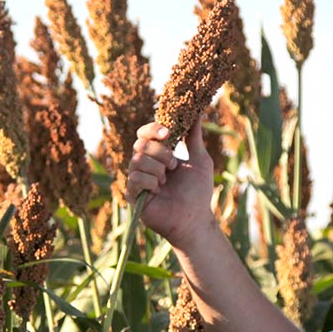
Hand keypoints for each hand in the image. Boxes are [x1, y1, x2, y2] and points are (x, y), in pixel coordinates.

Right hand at [124, 121, 215, 246]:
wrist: (195, 218)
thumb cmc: (198, 191)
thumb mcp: (200, 159)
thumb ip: (195, 137)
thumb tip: (198, 113)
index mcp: (157, 155)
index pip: (145, 133)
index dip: (153, 129)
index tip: (168, 133)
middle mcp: (144, 165)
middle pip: (139, 144)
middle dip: (159, 151)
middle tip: (173, 164)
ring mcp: (137, 179)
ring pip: (137, 160)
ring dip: (157, 169)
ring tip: (167, 181)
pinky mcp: (132, 195)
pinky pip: (135, 178)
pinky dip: (151, 182)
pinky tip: (159, 191)